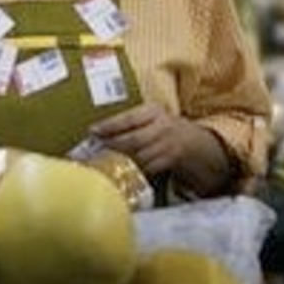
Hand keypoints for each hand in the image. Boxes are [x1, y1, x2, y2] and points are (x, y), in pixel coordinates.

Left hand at [90, 104, 222, 179]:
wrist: (191, 139)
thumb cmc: (160, 126)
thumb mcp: (148, 117)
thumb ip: (128, 122)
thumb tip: (96, 132)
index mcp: (153, 111)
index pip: (128, 118)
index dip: (109, 125)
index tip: (92, 131)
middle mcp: (162, 126)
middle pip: (133, 139)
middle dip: (113, 146)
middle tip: (95, 151)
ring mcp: (168, 144)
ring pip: (140, 155)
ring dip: (121, 161)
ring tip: (104, 163)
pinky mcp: (170, 160)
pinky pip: (149, 167)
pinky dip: (134, 170)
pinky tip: (122, 172)